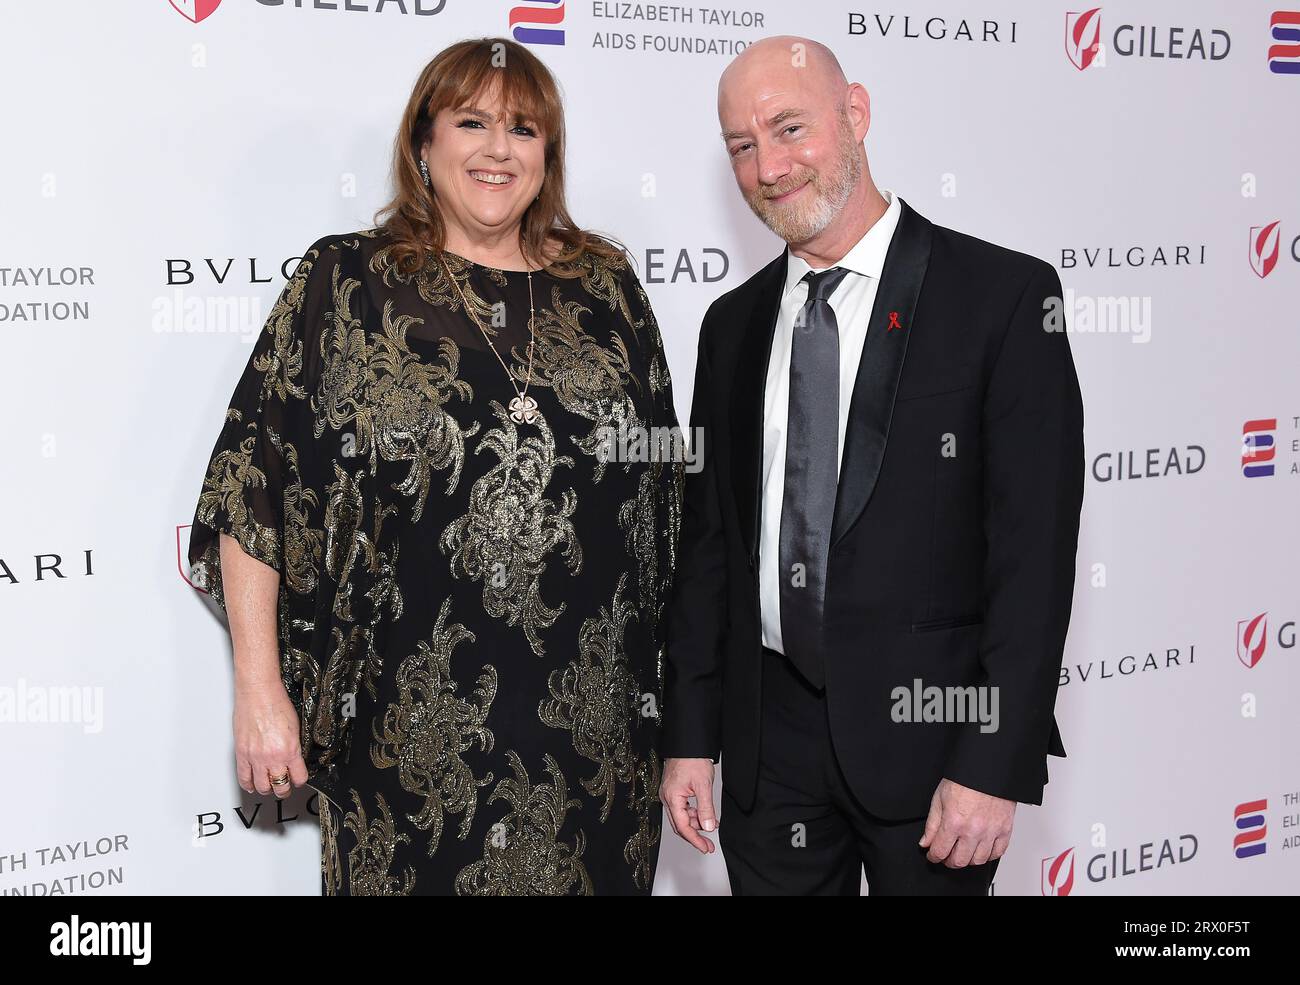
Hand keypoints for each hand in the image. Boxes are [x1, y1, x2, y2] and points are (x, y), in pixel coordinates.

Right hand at [233, 680, 307, 798]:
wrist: (258, 692)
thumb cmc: (276, 703)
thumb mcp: (295, 727)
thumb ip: (294, 746)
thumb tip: (294, 758)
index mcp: (290, 750)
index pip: (298, 777)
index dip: (300, 780)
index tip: (299, 779)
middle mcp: (272, 756)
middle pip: (280, 786)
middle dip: (284, 789)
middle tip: (285, 787)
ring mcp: (255, 757)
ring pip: (261, 786)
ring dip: (267, 789)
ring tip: (270, 787)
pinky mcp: (241, 754)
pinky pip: (244, 777)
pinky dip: (249, 784)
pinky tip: (252, 785)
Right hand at [659, 757, 717, 853]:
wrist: (687, 743)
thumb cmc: (692, 759)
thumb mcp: (703, 785)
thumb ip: (705, 808)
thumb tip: (708, 827)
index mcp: (672, 798)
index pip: (682, 826)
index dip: (694, 840)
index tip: (705, 847)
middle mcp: (667, 797)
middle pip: (680, 824)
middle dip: (695, 836)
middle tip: (708, 845)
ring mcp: (669, 794)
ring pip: (682, 817)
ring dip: (696, 824)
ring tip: (711, 825)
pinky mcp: (673, 790)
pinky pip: (682, 808)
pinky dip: (694, 814)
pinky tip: (704, 815)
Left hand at [918, 777, 1015, 867]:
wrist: (987, 769)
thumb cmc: (964, 779)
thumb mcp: (939, 798)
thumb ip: (932, 824)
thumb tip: (926, 842)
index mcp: (954, 822)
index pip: (940, 851)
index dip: (933, 856)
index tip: (932, 854)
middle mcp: (973, 830)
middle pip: (959, 861)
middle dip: (948, 861)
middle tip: (946, 855)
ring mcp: (991, 832)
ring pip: (978, 861)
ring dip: (968, 860)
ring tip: (962, 852)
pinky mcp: (1005, 829)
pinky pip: (997, 853)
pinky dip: (988, 855)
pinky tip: (980, 849)